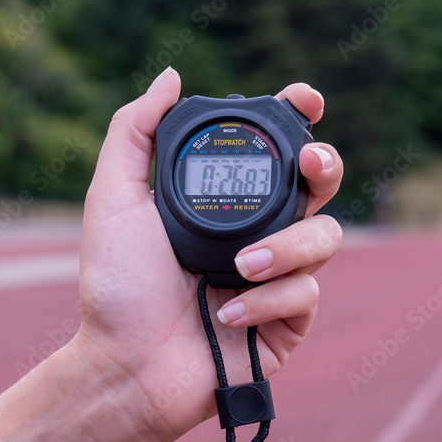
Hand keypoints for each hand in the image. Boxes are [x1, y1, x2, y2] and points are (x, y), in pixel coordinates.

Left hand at [75, 68, 342, 441]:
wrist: (127, 366)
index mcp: (227, 199)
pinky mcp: (291, 318)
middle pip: (321, 184)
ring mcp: (280, 274)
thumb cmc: (117, 286)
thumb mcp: (114, 200)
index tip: (305, 99)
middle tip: (310, 162)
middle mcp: (260, 231)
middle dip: (326, 165)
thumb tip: (171, 76)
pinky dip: (268, 298)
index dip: (299, 118)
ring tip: (237, 268)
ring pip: (326, 236)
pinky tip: (228, 314)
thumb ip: (137, 132)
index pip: (274, 150)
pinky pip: (307, 290)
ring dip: (285, 248)